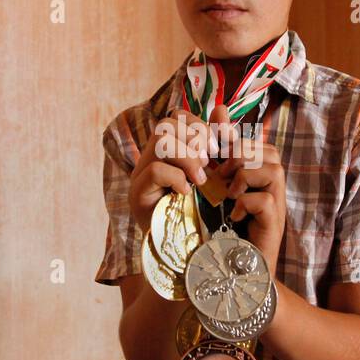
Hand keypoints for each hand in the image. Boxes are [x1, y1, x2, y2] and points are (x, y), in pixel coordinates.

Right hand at [128, 108, 212, 235]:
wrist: (188, 249)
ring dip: (187, 157)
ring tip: (199, 179)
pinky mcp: (138, 194)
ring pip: (160, 140)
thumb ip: (218, 144)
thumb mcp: (214, 173)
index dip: (199, 126)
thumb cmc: (201, 211)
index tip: (216, 149)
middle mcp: (151, 158)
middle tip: (207, 164)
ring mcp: (141, 175)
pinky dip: (176, 177)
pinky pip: (155, 170)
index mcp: (169, 150)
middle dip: (193, 139)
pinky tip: (186, 192)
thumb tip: (222, 109)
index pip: (177, 116)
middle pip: (166, 124)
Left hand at [213, 120, 286, 276]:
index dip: (233, 146)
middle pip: (264, 151)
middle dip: (237, 161)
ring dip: (242, 179)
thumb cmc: (223, 223)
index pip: (254, 141)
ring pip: (271, 169)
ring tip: (229, 195)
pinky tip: (234, 215)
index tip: (216, 163)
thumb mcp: (215, 181)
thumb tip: (219, 107)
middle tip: (222, 181)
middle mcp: (274, 183)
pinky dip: (245, 204)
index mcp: (261, 170)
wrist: (230, 265)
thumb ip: (218, 148)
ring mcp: (278, 203)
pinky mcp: (275, 223)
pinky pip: (264, 199)